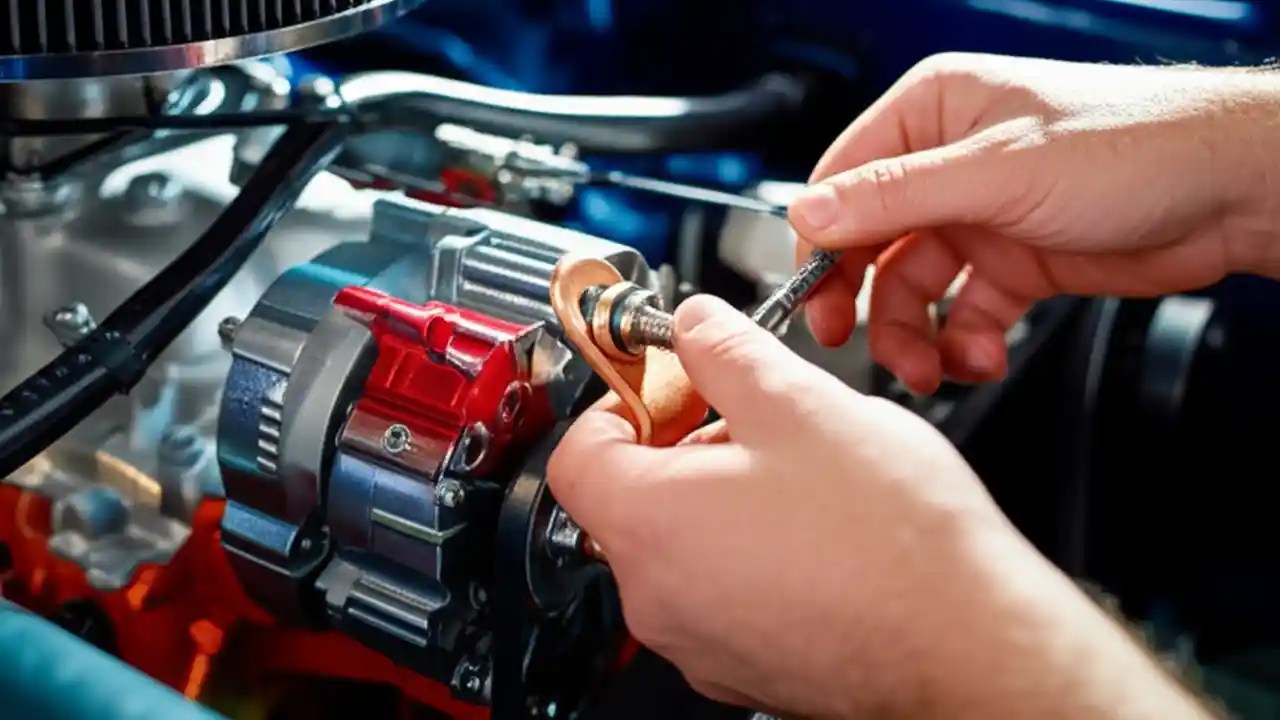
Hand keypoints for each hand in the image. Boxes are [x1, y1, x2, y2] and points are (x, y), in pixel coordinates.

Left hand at [548, 295, 1207, 718]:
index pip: (577, 449)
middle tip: (747, 416)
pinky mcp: (743, 666)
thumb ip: (726, 351)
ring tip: (796, 473)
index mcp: (649, 523)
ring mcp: (698, 641)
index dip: (620, 400)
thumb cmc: (896, 547)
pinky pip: (719, 591)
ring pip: (679, 544)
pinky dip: (747, 552)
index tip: (667, 382)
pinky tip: (813, 529)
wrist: (972, 648)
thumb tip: (693, 324)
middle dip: (680, 442)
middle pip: (628, 496)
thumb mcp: (800, 405)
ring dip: (719, 496)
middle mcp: (657, 595)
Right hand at [790, 53, 1279, 393]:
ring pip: (914, 291)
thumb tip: (810, 213)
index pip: (843, 184)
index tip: (816, 300)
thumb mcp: (998, 169)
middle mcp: (947, 165)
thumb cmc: (1134, 144)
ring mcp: (980, 217)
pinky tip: (982, 358)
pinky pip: (963, 316)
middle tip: (856, 345)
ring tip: (935, 368)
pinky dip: (964, 345)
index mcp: (932, 114)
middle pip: (871, 247)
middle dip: (867, 304)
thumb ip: (896, 195)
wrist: (1231, 190)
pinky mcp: (1012, 264)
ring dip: (917, 337)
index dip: (823, 247)